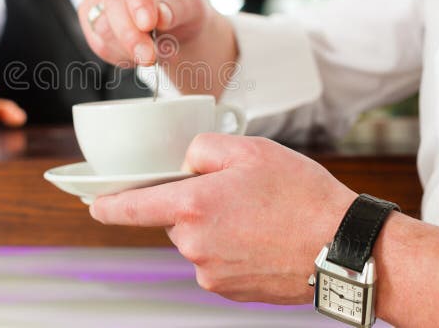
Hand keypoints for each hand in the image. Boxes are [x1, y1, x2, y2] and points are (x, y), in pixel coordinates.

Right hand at [78, 0, 214, 66]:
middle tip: (149, 58)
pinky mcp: (87, 13)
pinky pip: (97, 39)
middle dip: (130, 33)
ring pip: (101, 23)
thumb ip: (177, 8)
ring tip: (154, 55)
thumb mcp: (192, 4)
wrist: (173, 24)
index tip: (148, 24)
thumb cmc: (184, 5)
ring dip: (128, 48)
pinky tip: (137, 54)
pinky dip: (119, 54)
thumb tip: (159, 16)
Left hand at [89, 134, 356, 303]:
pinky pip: (215, 260)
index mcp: (192, 207)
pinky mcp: (229, 290)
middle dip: (194, 202)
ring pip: (197, 239)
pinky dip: (230, 246)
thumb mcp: (250, 150)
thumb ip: (202, 148)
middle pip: (173, 218)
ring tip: (259, 216)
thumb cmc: (301, 196)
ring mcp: (210, 272)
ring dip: (215, 225)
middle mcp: (194, 245)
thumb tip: (186, 164)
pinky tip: (261, 236)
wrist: (344, 248)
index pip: (130, 208)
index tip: (94, 203)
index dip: (108, 204)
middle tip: (236, 192)